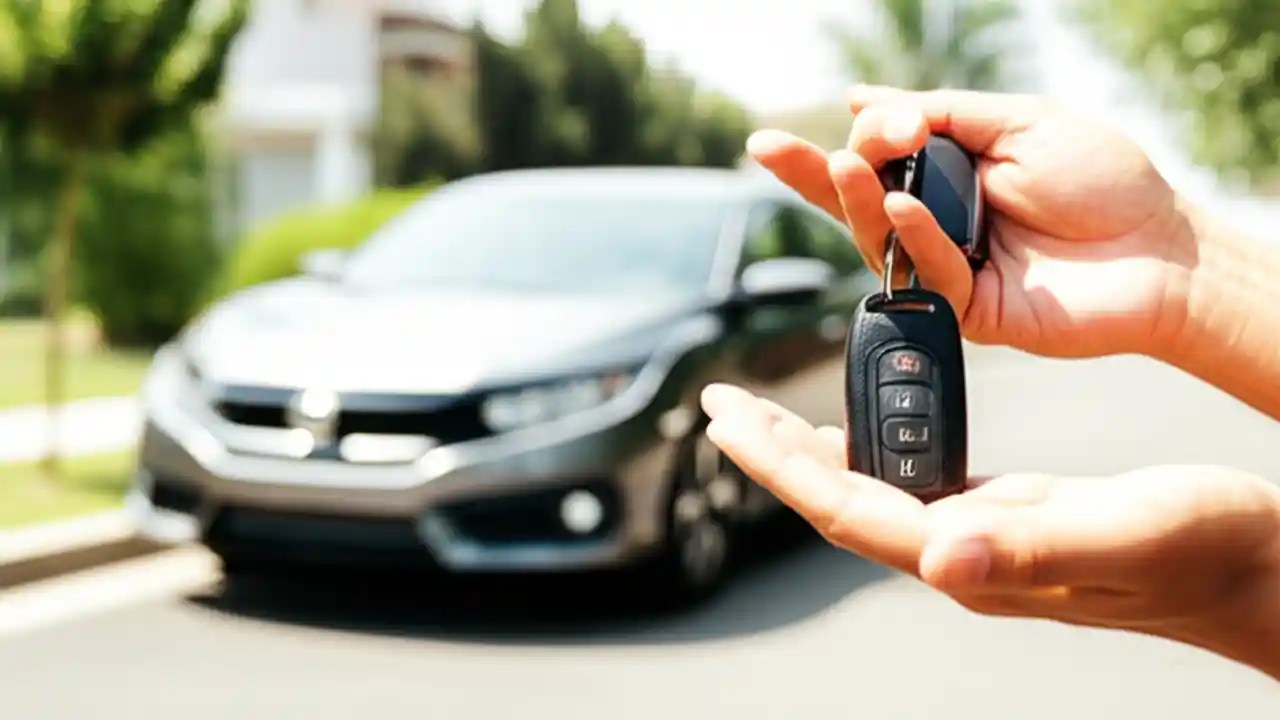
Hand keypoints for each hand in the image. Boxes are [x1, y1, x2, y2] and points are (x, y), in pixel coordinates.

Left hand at [701, 383, 1279, 677]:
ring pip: (870, 493)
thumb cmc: (1208, 551)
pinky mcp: (1008, 519)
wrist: (1258, 570)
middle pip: (842, 502)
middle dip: (774, 454)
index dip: (780, 468)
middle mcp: (967, 555)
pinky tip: (860, 433)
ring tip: (764, 415)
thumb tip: (938, 560)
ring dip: (812, 453)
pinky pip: (914, 483)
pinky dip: (872, 450)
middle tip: (720, 404)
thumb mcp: (1126, 534)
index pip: (849, 511)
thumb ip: (1032, 549)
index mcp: (978, 559)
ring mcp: (985, 540)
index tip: (725, 421)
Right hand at [749, 85, 1199, 359]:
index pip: (878, 154)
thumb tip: (863, 98)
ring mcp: (946, 267)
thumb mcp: (1020, 122)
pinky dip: (914, 237)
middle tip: (768, 147)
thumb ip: (943, 113)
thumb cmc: (1104, 182)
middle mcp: (937, 221)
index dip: (861, 134)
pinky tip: (905, 207)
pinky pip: (925, 273)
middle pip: (857, 201)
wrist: (1162, 250)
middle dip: (810, 174)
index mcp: (948, 173)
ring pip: (878, 239)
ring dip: (855, 200)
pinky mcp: (962, 310)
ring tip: (843, 167)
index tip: (866, 111)